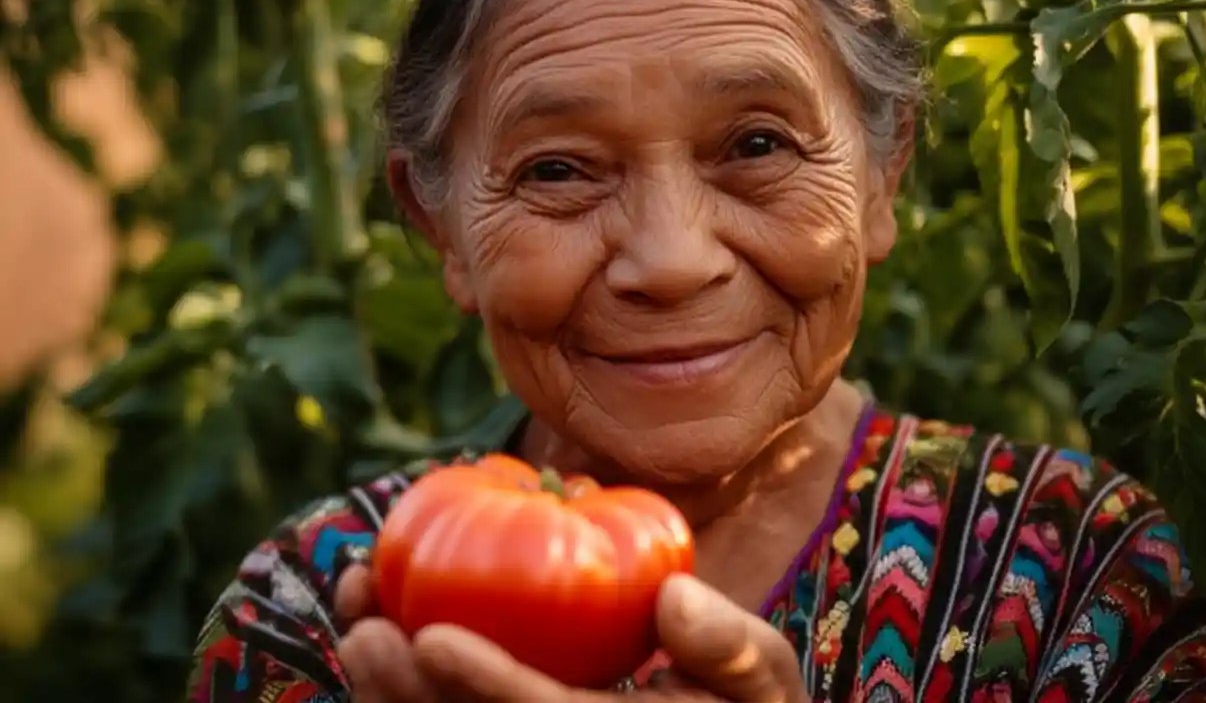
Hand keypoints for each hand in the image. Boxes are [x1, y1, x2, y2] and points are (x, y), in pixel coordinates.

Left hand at [335, 566, 805, 702]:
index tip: (432, 636)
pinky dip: (398, 690)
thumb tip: (672, 599)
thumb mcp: (763, 682)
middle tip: (362, 625)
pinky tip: (375, 624)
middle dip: (404, 698)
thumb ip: (730, 646)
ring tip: (355, 608)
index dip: (490, 687)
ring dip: (384, 693)